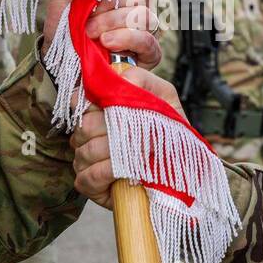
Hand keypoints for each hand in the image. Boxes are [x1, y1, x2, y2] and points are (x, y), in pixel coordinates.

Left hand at [43, 0, 159, 69]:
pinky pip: (147, 41)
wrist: (61, 59)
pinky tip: (106, 43)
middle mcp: (140, 6)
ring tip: (91, 33)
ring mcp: (146, 30)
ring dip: (112, 22)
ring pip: (143, 15)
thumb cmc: (65, 25)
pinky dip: (125, 39)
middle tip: (89, 15)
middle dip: (110, 2)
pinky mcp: (150, 54)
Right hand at [70, 67, 183, 208]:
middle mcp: (88, 134)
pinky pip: (87, 176)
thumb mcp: (165, 99)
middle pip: (85, 126)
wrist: (182, 172)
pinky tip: (127, 172)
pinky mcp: (88, 185)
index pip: (80, 100)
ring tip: (141, 156)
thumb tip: (123, 77)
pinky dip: (108, 173)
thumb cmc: (171, 135)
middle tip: (143, 137)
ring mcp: (85, 159)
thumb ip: (144, 81)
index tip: (120, 108)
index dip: (98, 103)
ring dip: (118, 153)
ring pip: (86, 150)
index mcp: (101, 111)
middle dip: (117, 131)